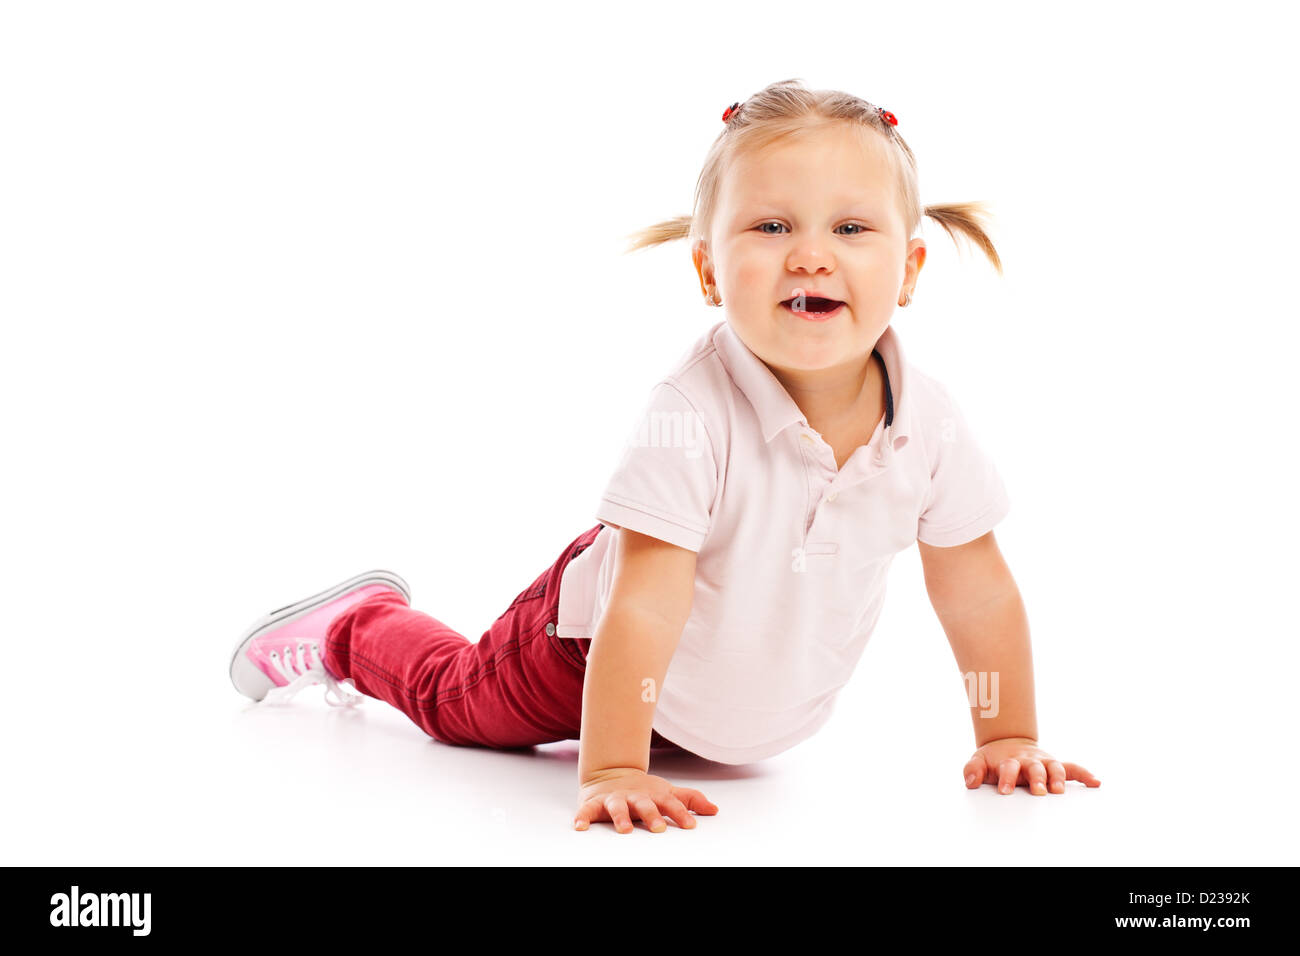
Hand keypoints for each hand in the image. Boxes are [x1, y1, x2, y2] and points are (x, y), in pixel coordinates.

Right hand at [574, 768, 717, 832]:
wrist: (611, 774)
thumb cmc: (643, 791)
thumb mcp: (667, 793)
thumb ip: (690, 800)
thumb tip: (714, 810)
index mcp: (653, 795)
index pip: (670, 803)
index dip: (680, 814)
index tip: (691, 825)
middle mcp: (634, 797)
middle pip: (644, 805)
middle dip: (651, 816)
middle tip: (658, 828)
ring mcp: (614, 799)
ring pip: (617, 808)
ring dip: (621, 818)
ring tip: (625, 830)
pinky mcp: (594, 803)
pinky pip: (587, 811)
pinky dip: (582, 817)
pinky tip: (580, 827)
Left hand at [964, 737, 1100, 794]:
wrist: (1009, 744)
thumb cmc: (994, 759)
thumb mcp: (978, 761)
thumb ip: (972, 770)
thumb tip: (970, 782)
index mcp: (1010, 761)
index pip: (1009, 768)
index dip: (1006, 779)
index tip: (1005, 792)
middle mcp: (1030, 761)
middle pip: (1035, 768)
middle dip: (1037, 779)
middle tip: (1038, 792)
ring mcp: (1045, 763)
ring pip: (1055, 767)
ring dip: (1059, 778)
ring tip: (1060, 790)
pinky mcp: (1056, 766)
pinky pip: (1073, 769)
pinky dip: (1085, 774)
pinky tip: (1096, 783)